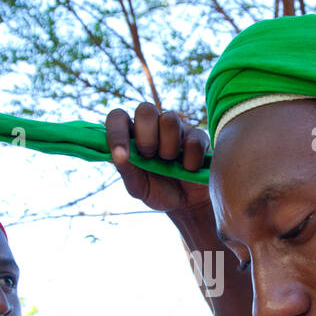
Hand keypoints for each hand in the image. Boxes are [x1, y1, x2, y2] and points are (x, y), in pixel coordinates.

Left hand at [104, 102, 209, 218]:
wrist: (186, 206)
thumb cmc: (158, 191)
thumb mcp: (138, 187)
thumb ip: (127, 171)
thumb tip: (118, 157)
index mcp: (133, 135)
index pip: (118, 117)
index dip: (116, 132)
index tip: (121, 155)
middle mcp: (154, 126)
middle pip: (145, 109)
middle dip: (146, 137)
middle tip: (149, 157)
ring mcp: (177, 129)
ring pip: (170, 119)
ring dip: (167, 147)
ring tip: (170, 163)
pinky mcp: (199, 137)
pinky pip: (193, 140)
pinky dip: (189, 161)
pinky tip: (188, 169)